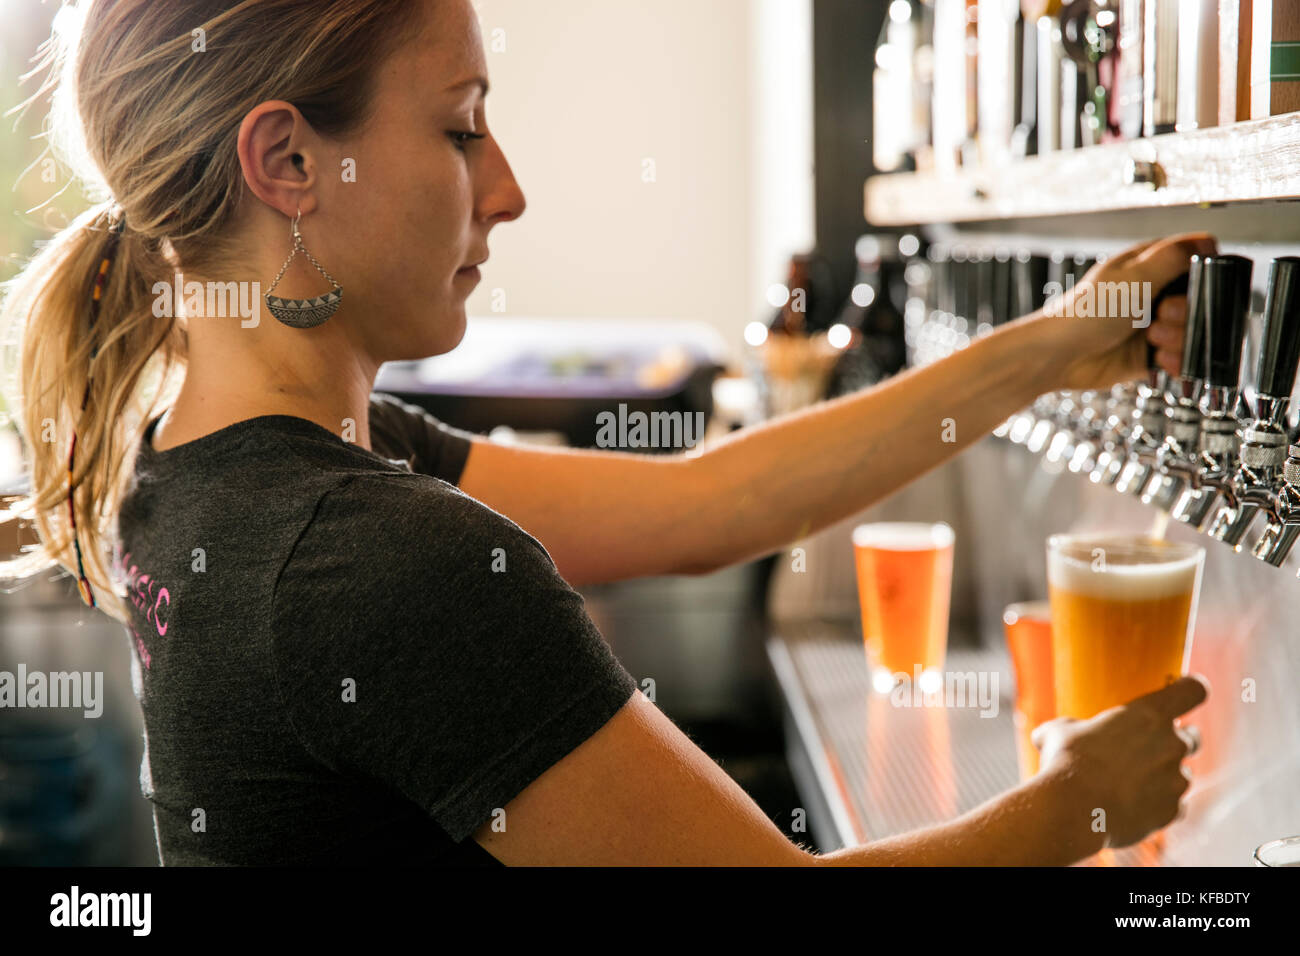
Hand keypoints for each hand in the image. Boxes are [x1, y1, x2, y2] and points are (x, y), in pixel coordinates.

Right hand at [1033, 675, 1208, 849]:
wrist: (1073, 810)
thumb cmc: (1067, 762)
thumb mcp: (1059, 732)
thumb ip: (1070, 728)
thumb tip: (1046, 736)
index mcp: (1149, 713)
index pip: (1193, 689)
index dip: (1189, 689)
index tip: (1181, 692)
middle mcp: (1172, 744)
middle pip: (1192, 737)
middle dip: (1173, 742)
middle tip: (1144, 749)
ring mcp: (1176, 779)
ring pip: (1181, 774)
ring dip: (1162, 777)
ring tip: (1128, 785)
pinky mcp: (1172, 811)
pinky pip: (1172, 805)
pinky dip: (1155, 806)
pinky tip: (1129, 807)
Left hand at [1037, 233, 1218, 390]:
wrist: (1059, 356)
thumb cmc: (1085, 313)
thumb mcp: (1134, 277)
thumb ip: (1173, 257)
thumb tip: (1207, 240)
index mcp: (1150, 266)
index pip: (1197, 262)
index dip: (1203, 277)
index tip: (1193, 287)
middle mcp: (1154, 294)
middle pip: (1200, 301)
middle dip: (1188, 312)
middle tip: (1162, 314)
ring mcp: (1153, 324)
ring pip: (1193, 331)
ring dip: (1180, 338)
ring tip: (1153, 338)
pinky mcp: (1151, 354)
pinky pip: (1182, 358)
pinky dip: (1177, 361)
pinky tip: (1158, 358)